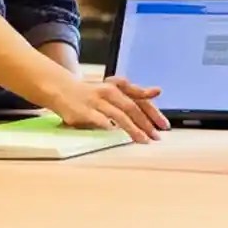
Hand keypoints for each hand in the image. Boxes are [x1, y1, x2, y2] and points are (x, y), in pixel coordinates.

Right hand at [46, 76, 170, 143]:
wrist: (62, 88)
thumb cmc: (93, 92)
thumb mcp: (114, 88)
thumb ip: (135, 92)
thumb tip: (157, 91)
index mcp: (119, 87)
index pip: (141, 100)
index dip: (154, 114)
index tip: (165, 126)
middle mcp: (109, 92)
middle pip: (132, 108)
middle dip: (146, 124)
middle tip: (156, 137)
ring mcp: (97, 101)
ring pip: (119, 116)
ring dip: (132, 129)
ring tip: (142, 140)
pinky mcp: (84, 112)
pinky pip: (100, 121)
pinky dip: (111, 128)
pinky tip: (119, 136)